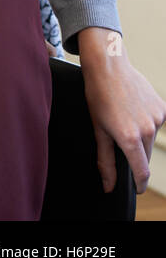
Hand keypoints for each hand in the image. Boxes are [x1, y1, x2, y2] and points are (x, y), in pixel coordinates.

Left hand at [76, 26, 165, 193]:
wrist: (108, 68)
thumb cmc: (98, 98)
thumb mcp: (98, 130)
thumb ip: (105, 161)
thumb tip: (108, 186)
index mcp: (130, 138)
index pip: (142, 172)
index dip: (139, 183)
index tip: (136, 188)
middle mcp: (147, 130)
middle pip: (145, 156)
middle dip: (134, 157)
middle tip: (119, 142)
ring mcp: (157, 118)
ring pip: (150, 140)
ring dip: (139, 138)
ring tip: (122, 119)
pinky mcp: (163, 108)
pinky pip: (155, 124)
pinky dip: (145, 123)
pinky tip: (132, 110)